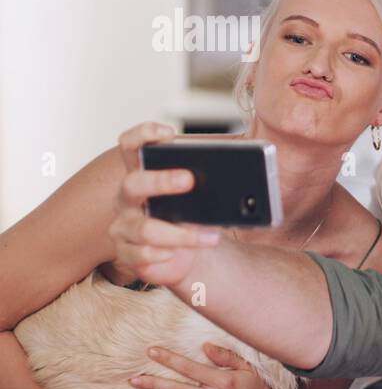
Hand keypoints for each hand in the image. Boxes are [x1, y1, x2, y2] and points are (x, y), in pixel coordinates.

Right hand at [107, 122, 222, 287]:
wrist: (190, 253)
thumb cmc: (194, 216)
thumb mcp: (205, 196)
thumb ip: (215, 181)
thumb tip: (249, 178)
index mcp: (144, 174)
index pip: (131, 145)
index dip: (143, 135)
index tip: (168, 134)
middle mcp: (128, 198)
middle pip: (133, 183)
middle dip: (161, 180)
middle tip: (190, 180)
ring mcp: (124, 226)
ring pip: (144, 228)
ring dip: (181, 233)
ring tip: (211, 236)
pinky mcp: (127, 253)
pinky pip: (140, 254)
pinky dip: (162, 254)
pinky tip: (176, 255)